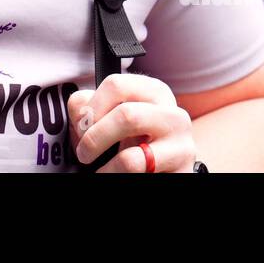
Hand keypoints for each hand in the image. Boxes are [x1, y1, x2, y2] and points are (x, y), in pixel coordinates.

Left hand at [68, 73, 196, 172]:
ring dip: (105, 169)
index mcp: (154, 91)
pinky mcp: (182, 173)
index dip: (90, 108)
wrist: (165, 168)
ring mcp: (182, 146)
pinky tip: (116, 176)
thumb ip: (92, 106)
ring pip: (130, 158)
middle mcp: (174, 114)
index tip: (81, 127)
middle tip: (83, 153)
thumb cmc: (134, 137)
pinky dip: (117, 178)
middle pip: (125, 116)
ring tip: (99, 172)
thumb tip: (81, 119)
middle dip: (94, 138)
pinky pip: (138, 177)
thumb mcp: (114, 115)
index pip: (116, 85)